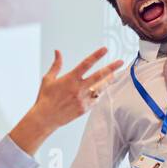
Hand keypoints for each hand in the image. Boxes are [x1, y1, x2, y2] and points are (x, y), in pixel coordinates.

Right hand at [8, 48, 123, 155]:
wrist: (45, 117)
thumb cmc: (45, 98)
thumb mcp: (48, 79)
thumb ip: (56, 65)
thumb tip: (57, 52)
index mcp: (70, 78)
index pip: (86, 64)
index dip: (96, 55)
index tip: (105, 49)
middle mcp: (79, 88)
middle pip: (99, 75)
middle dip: (111, 68)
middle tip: (121, 62)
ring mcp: (83, 99)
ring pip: (100, 88)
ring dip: (108, 81)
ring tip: (115, 75)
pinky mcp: (85, 108)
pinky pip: (95, 99)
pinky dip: (98, 94)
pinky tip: (100, 91)